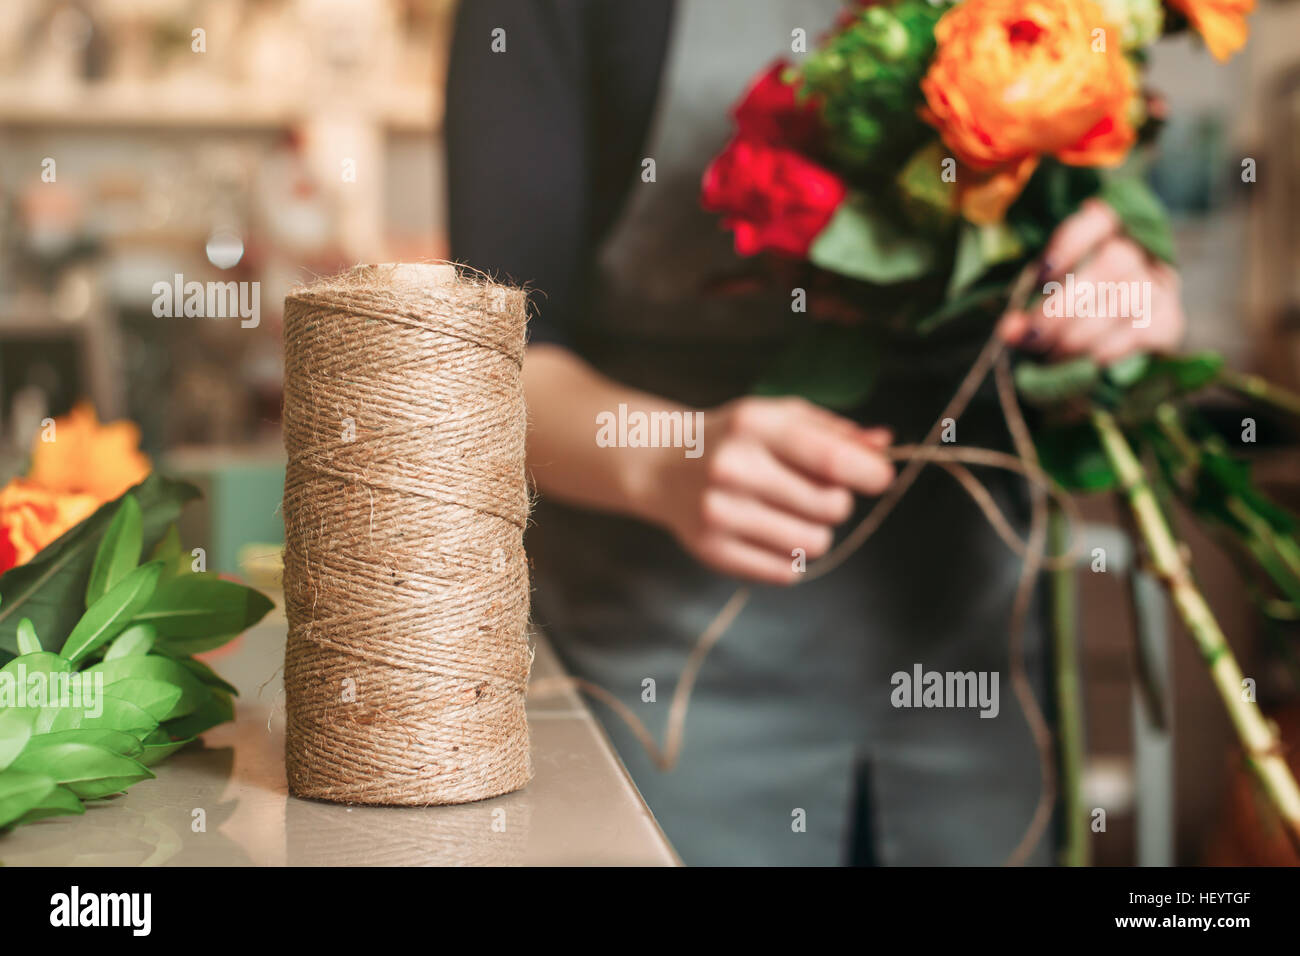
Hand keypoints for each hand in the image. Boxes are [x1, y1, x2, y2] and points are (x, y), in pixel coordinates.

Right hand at [637, 396, 893, 584]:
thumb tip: (884, 445)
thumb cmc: (736, 438)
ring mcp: (719, 513)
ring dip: (815, 530)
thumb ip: (834, 431)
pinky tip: (769, 533)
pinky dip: (789, 556)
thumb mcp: (780, 418)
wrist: (664, 465)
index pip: (829, 459)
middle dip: (837, 501)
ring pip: (814, 543)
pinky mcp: (712, 550)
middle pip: (831, 507)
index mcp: (755, 425)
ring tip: (789, 513)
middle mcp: (733, 469)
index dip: (868, 473)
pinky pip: (785, 571)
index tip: (881, 477)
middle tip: (816, 492)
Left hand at [997, 198, 1184, 364]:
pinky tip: (1083, 363)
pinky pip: (1143, 332)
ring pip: (1127, 300)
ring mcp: (1160, 283)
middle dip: (1065, 306)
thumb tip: (1008, 331)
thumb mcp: (1046, 288)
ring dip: (1082, 334)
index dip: (1071, 244)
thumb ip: (1029, 300)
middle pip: (1112, 264)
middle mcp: (1142, 249)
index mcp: (1108, 225)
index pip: (1098, 220)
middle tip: (1031, 335)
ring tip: (1050, 355)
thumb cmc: (1069, 298)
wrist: (1114, 332)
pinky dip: (1108, 350)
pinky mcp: (1169, 319)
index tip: (1041, 274)